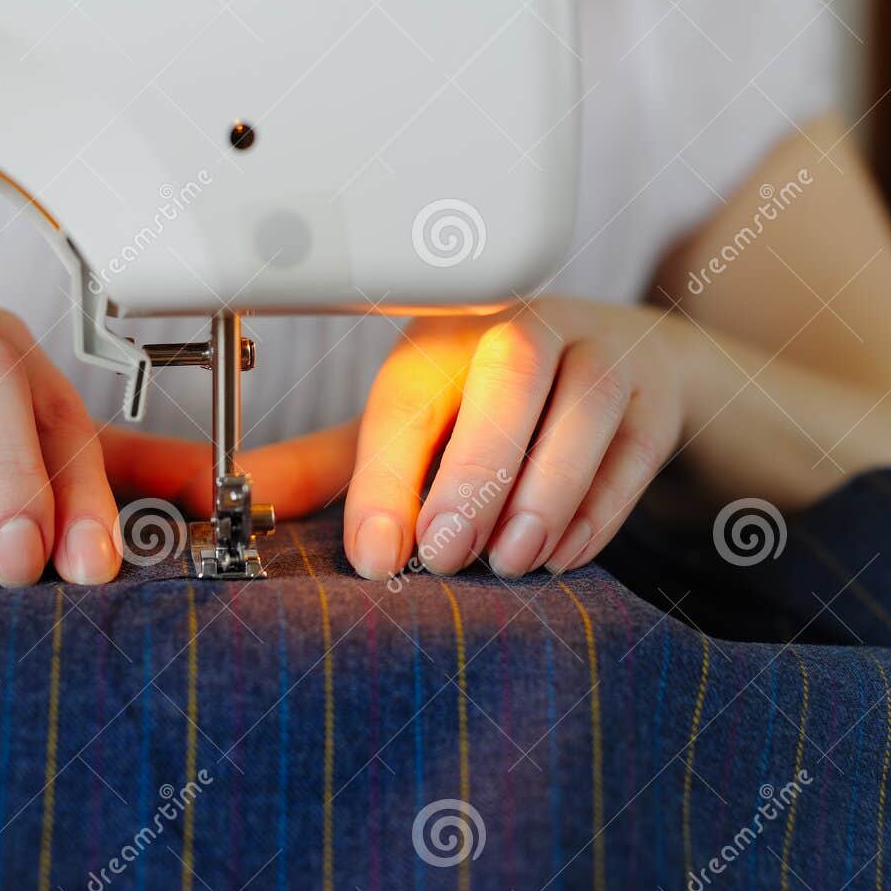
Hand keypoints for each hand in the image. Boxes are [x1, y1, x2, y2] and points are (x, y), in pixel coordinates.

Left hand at [103, 296, 688, 581]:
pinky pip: (634, 451)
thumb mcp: (406, 426)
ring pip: (585, 407)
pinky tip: (560, 555)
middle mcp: (523, 329)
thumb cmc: (487, 403)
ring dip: (546, 490)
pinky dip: (599, 510)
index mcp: (441, 337)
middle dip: (475, 469)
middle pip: (509, 375)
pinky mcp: (654, 399)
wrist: (618, 361)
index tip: (373, 557)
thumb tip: (235, 498)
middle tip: (447, 556)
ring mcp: (600, 356)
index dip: (386, 478)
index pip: (407, 398)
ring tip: (510, 561)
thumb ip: (331, 468)